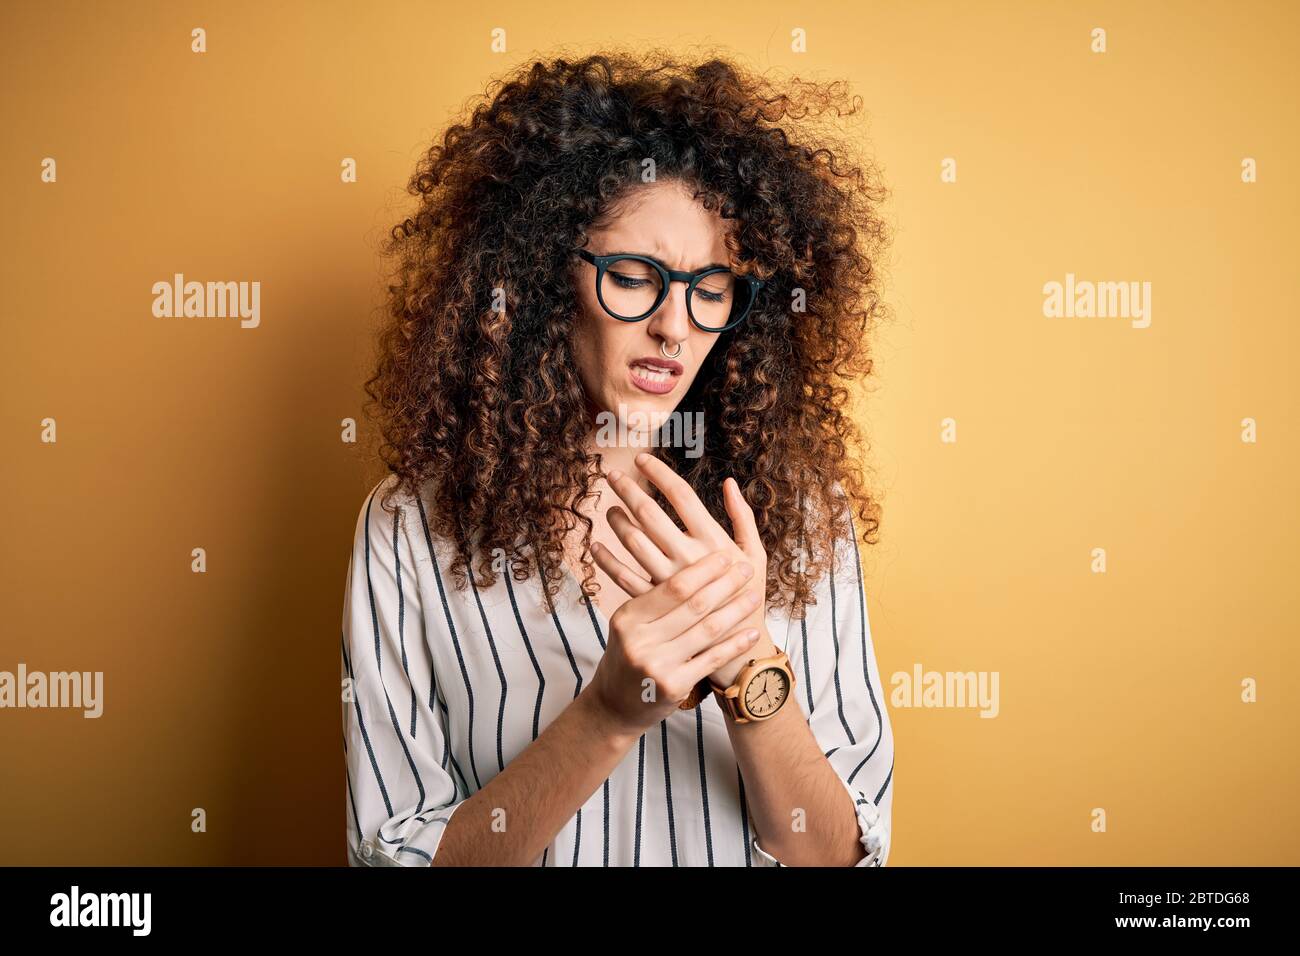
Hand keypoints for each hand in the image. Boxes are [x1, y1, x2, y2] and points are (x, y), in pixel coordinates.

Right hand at [586, 550, 762, 737]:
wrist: (614, 705)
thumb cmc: (629, 655)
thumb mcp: (629, 624)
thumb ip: (654, 599)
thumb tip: (687, 555)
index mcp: (627, 617)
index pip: (672, 587)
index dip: (703, 570)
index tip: (725, 555)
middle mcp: (639, 640)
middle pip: (693, 605)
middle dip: (725, 584)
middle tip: (746, 569)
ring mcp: (656, 665)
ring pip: (706, 630)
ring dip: (736, 611)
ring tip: (755, 596)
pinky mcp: (673, 687)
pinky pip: (712, 659)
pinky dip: (735, 644)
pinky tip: (752, 632)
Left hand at [592, 452, 770, 686]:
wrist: (737, 649)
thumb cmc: (747, 595)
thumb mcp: (755, 555)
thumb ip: (743, 518)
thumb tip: (731, 483)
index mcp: (713, 542)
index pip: (682, 496)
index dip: (659, 474)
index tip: (641, 460)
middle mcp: (688, 559)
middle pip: (650, 514)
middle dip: (628, 490)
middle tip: (611, 475)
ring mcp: (669, 582)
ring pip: (633, 542)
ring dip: (617, 521)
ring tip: (610, 509)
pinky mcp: (655, 605)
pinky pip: (623, 578)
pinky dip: (606, 560)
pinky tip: (596, 544)